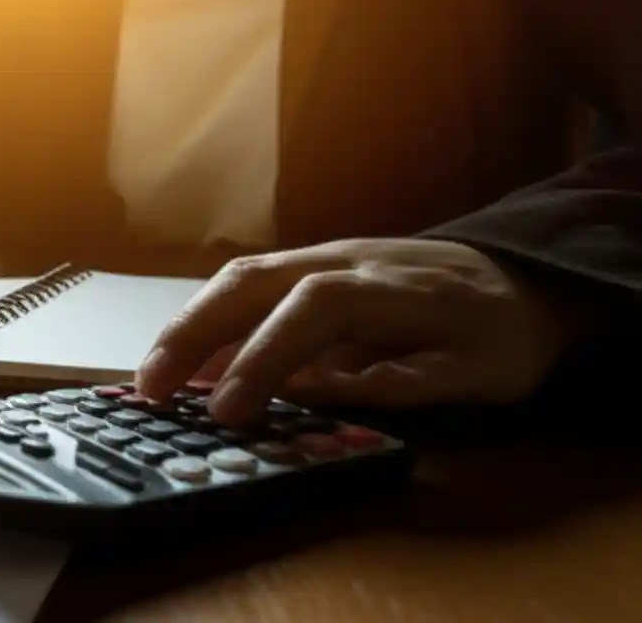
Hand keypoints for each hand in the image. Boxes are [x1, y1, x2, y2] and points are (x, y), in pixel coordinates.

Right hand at [135, 239, 574, 426]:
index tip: (228, 411)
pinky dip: (206, 321)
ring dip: (186, 326)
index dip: (262, 355)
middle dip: (191, 333)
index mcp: (387, 286)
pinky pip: (246, 288)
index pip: (308, 309)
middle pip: (250, 280)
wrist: (522, 278)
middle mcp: (340, 259)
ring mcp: (319, 258)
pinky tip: (184, 362)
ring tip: (148, 379)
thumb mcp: (477, 371)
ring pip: (237, 279)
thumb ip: (402, 381)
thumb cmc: (500, 332)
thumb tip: (318, 394)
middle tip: (148, 390)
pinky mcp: (308, 270)